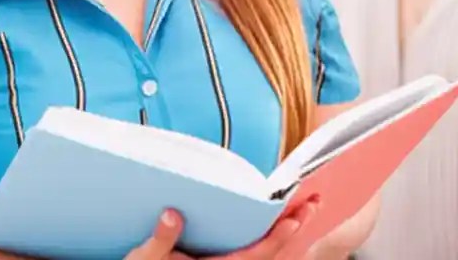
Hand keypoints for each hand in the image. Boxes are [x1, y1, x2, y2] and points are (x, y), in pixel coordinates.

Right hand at [126, 198, 319, 259]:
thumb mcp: (144, 259)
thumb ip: (160, 240)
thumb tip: (172, 215)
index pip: (255, 255)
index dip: (277, 237)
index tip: (294, 219)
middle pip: (270, 253)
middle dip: (293, 227)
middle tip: (313, 203)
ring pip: (267, 253)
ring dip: (286, 231)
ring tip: (305, 207)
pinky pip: (255, 251)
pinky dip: (271, 236)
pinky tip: (280, 221)